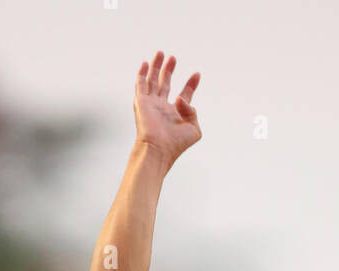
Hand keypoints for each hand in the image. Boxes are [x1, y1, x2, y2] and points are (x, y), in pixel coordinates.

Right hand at [134, 51, 200, 167]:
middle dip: (170, 70)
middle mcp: (163, 108)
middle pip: (166, 84)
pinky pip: (141, 84)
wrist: (158, 149)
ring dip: (157, 67)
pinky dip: (142, 73)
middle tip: (173, 58)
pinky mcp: (141, 102)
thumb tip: (181, 98)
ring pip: (153, 80)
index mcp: (176, 114)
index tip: (197, 74)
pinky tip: (146, 63)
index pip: (185, 94)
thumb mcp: (194, 129)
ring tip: (161, 53)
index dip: (191, 84)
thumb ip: (192, 112)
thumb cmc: (176, 144)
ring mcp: (152, 104)